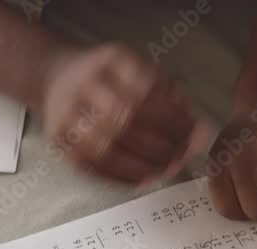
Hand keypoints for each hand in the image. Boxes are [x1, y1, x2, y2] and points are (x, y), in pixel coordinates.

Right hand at [42, 44, 210, 184]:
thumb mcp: (139, 72)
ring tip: (170, 168)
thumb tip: (199, 130)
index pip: (146, 89)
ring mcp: (66, 115)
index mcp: (109, 62)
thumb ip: (170, 95)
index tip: (195, 129)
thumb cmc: (110, 80)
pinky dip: (125, 177)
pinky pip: (94, 167)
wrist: (56, 80)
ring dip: (146, 164)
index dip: (174, 114)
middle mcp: (82, 86)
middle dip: (163, 142)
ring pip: (108, 147)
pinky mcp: (59, 142)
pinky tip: (148, 178)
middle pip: (126, 119)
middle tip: (185, 154)